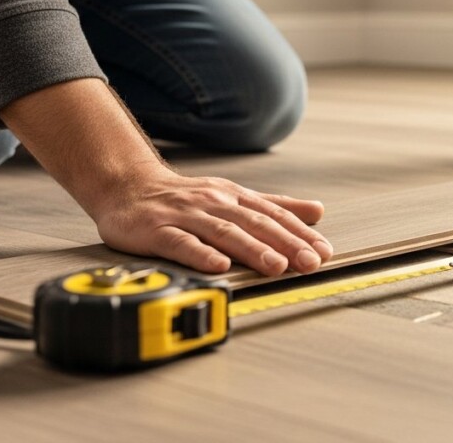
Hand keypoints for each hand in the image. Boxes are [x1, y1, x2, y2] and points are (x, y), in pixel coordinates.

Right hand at [89, 165, 330, 275]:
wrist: (128, 186)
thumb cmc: (185, 198)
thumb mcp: (234, 196)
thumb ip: (275, 206)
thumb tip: (318, 210)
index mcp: (234, 197)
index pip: (274, 216)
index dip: (300, 234)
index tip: (324, 251)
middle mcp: (213, 203)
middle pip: (255, 224)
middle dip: (286, 243)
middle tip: (310, 262)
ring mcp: (185, 216)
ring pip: (223, 232)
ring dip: (252, 249)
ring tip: (276, 266)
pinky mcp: (156, 230)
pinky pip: (180, 243)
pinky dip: (200, 254)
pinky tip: (218, 266)